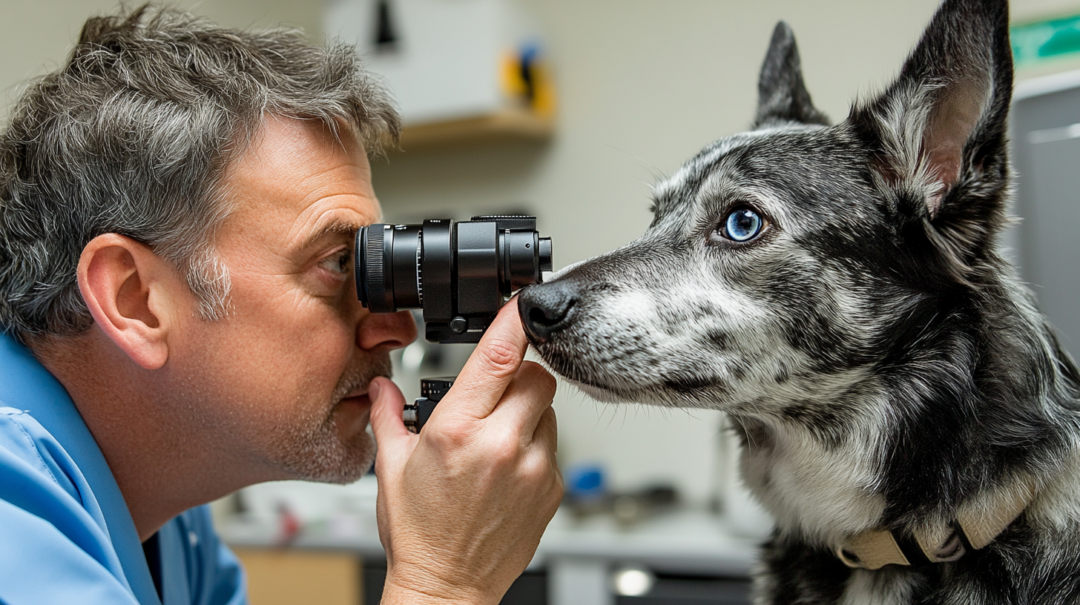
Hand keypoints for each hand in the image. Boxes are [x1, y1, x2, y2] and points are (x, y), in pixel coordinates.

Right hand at [369, 301, 561, 604]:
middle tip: (495, 395)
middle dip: (519, 375)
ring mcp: (532, 467)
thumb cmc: (419, 531)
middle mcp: (501, 444)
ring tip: (498, 438)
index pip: (498, 357)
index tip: (521, 303)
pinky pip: (553, 446)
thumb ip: (388, 415)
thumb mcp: (392, 466)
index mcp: (458, 430)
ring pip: (549, 410)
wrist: (448, 586)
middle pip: (536, 376)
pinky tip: (509, 467)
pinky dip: (535, 445)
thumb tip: (382, 386)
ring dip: (528, 411)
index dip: (514, 321)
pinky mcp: (551, 488)